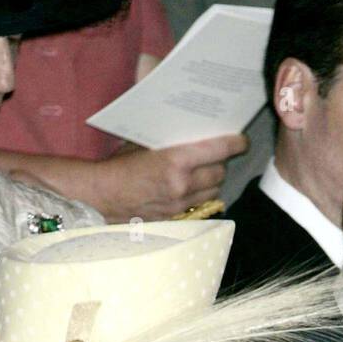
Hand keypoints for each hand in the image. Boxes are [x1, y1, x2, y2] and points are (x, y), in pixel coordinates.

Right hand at [96, 134, 247, 221]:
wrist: (101, 196)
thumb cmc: (120, 164)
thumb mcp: (144, 142)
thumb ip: (169, 138)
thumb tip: (189, 124)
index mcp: (175, 160)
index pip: (219, 150)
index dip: (235, 143)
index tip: (241, 139)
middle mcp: (182, 184)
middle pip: (220, 172)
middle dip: (219, 162)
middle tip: (214, 153)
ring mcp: (180, 204)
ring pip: (213, 190)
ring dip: (212, 180)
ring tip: (202, 170)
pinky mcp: (176, 217)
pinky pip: (200, 204)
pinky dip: (200, 195)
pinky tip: (191, 187)